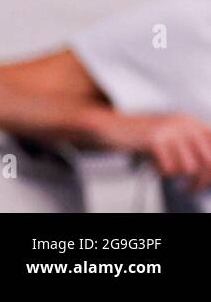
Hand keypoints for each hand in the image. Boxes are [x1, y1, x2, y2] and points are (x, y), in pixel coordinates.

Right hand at [92, 112, 210, 190]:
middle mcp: (184, 123)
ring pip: (190, 168)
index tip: (206, 181)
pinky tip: (153, 165)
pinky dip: (161, 172)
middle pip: (208, 161)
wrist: (110, 127)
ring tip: (166, 172)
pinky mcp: (155, 139)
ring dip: (177, 176)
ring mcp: (169, 129)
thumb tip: (208, 172)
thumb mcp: (170, 137)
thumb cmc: (140, 136)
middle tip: (189, 188)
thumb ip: (191, 148)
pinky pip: (169, 169)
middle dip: (201, 180)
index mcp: (191, 122)